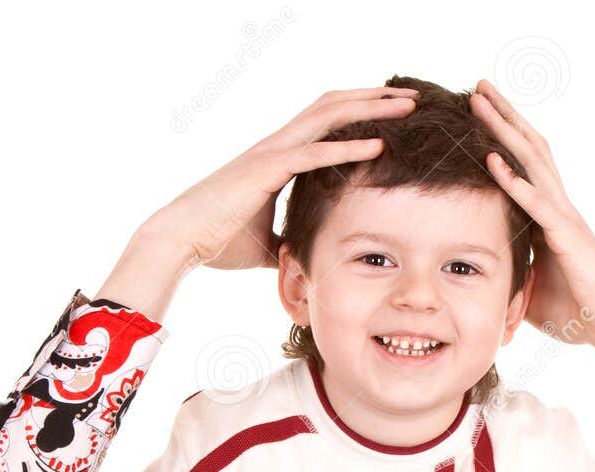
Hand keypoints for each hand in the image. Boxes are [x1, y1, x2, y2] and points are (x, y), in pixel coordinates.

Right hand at [154, 87, 419, 272]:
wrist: (182, 240)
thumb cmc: (218, 241)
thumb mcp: (267, 241)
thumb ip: (289, 237)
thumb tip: (305, 251)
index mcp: (280, 157)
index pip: (328, 123)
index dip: (361, 113)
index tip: (395, 114)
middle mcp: (278, 145)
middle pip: (334, 108)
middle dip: (374, 99)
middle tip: (411, 97)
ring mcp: (272, 153)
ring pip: (328, 118)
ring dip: (369, 110)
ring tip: (405, 106)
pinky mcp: (265, 170)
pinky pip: (313, 152)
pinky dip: (346, 147)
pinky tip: (377, 144)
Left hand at [468, 78, 594, 348]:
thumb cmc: (578, 313)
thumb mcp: (532, 293)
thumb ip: (512, 277)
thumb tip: (485, 284)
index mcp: (549, 218)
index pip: (523, 167)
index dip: (503, 138)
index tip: (478, 114)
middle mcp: (558, 208)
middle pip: (528, 150)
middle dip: (503, 116)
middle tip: (478, 86)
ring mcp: (564, 218)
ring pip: (531, 162)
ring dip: (505, 130)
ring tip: (481, 100)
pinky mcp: (567, 236)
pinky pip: (536, 203)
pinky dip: (513, 181)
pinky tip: (492, 160)